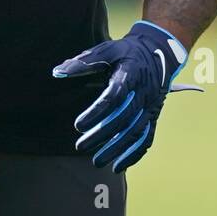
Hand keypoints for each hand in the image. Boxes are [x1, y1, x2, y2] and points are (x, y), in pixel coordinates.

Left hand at [52, 20, 201, 172]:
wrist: (159, 52)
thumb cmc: (127, 52)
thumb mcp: (107, 49)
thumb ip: (83, 62)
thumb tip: (57, 72)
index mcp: (130, 75)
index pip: (114, 98)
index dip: (96, 113)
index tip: (78, 125)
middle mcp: (143, 93)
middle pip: (123, 119)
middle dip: (102, 135)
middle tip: (80, 146)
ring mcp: (150, 107)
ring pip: (134, 133)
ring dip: (116, 149)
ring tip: (96, 161)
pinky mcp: (153, 116)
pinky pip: (146, 139)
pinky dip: (133, 154)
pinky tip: (118, 166)